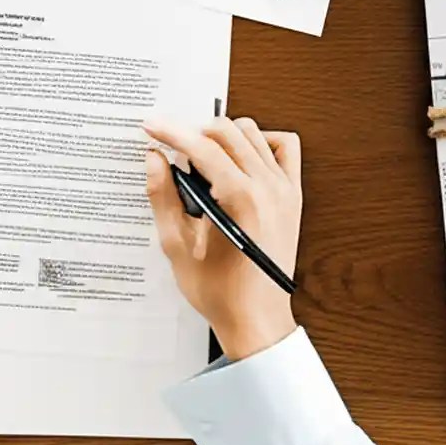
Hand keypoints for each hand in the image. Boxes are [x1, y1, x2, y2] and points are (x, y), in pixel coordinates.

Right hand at [143, 117, 301, 360]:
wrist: (256, 318)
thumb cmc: (219, 291)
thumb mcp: (177, 244)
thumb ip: (162, 196)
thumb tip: (154, 158)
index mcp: (240, 198)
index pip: (202, 146)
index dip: (172, 132)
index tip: (152, 126)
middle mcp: (268, 188)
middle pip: (228, 131)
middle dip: (194, 132)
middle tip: (172, 148)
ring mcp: (285, 190)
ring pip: (254, 133)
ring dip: (224, 136)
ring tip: (202, 156)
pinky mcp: (293, 196)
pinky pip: (284, 148)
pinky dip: (262, 142)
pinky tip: (240, 159)